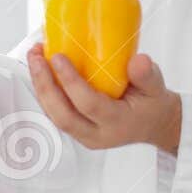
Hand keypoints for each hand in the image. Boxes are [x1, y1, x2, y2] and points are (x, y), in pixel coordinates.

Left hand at [27, 44, 181, 153]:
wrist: (154, 124)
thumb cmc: (153, 104)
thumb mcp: (157, 88)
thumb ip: (147, 75)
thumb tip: (138, 61)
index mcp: (118, 124)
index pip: (89, 105)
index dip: (71, 82)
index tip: (59, 57)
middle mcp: (97, 135)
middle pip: (63, 115)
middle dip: (45, 85)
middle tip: (37, 57)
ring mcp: (84, 136)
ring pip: (54, 116)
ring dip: (40, 87)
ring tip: (34, 58)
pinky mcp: (77, 130)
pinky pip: (55, 113)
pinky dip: (45, 91)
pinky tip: (41, 69)